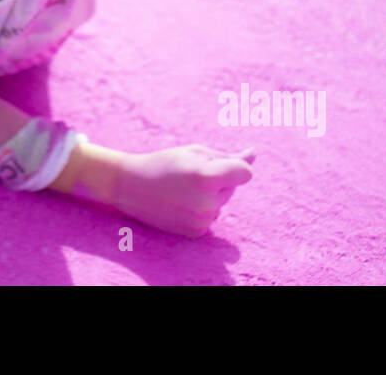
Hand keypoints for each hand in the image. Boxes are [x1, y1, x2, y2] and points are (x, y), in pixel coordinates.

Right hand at [111, 144, 255, 238]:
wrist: (131, 187)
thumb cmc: (164, 163)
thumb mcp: (194, 153)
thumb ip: (227, 156)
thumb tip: (254, 154)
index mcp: (207, 177)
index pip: (245, 173)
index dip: (236, 166)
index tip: (221, 163)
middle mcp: (207, 201)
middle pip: (232, 187)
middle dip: (218, 179)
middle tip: (189, 175)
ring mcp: (202, 220)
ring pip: (222, 202)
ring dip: (210, 195)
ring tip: (182, 189)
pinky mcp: (196, 232)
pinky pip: (212, 216)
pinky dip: (202, 209)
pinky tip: (181, 203)